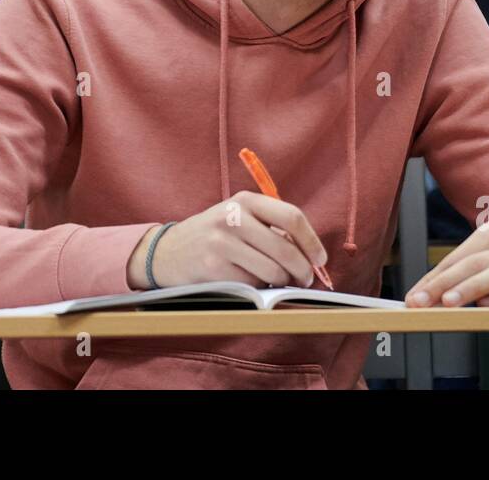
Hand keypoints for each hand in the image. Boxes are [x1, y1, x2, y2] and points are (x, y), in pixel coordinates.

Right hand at [127, 191, 327, 289]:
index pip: (291, 217)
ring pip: (272, 272)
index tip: (320, 259)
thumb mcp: (240, 219)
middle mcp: (234, 217)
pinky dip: (257, 289)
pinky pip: (252, 285)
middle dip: (302, 270)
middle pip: (286, 250)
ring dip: (281, 282)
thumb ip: (272, 230)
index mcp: (246, 200)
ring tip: (276, 281)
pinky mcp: (213, 268)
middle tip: (304, 279)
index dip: (312, 241)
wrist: (168, 251)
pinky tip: (248, 282)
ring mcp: (222, 243)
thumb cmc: (215, 236)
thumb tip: (311, 256)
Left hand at [404, 219, 488, 307]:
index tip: (415, 295)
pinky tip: (486, 306)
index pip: (457, 257)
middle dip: (443, 283)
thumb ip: (470, 269)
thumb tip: (436, 292)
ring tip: (448, 302)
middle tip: (422, 300)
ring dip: (470, 288)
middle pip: (472, 264)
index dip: (434, 277)